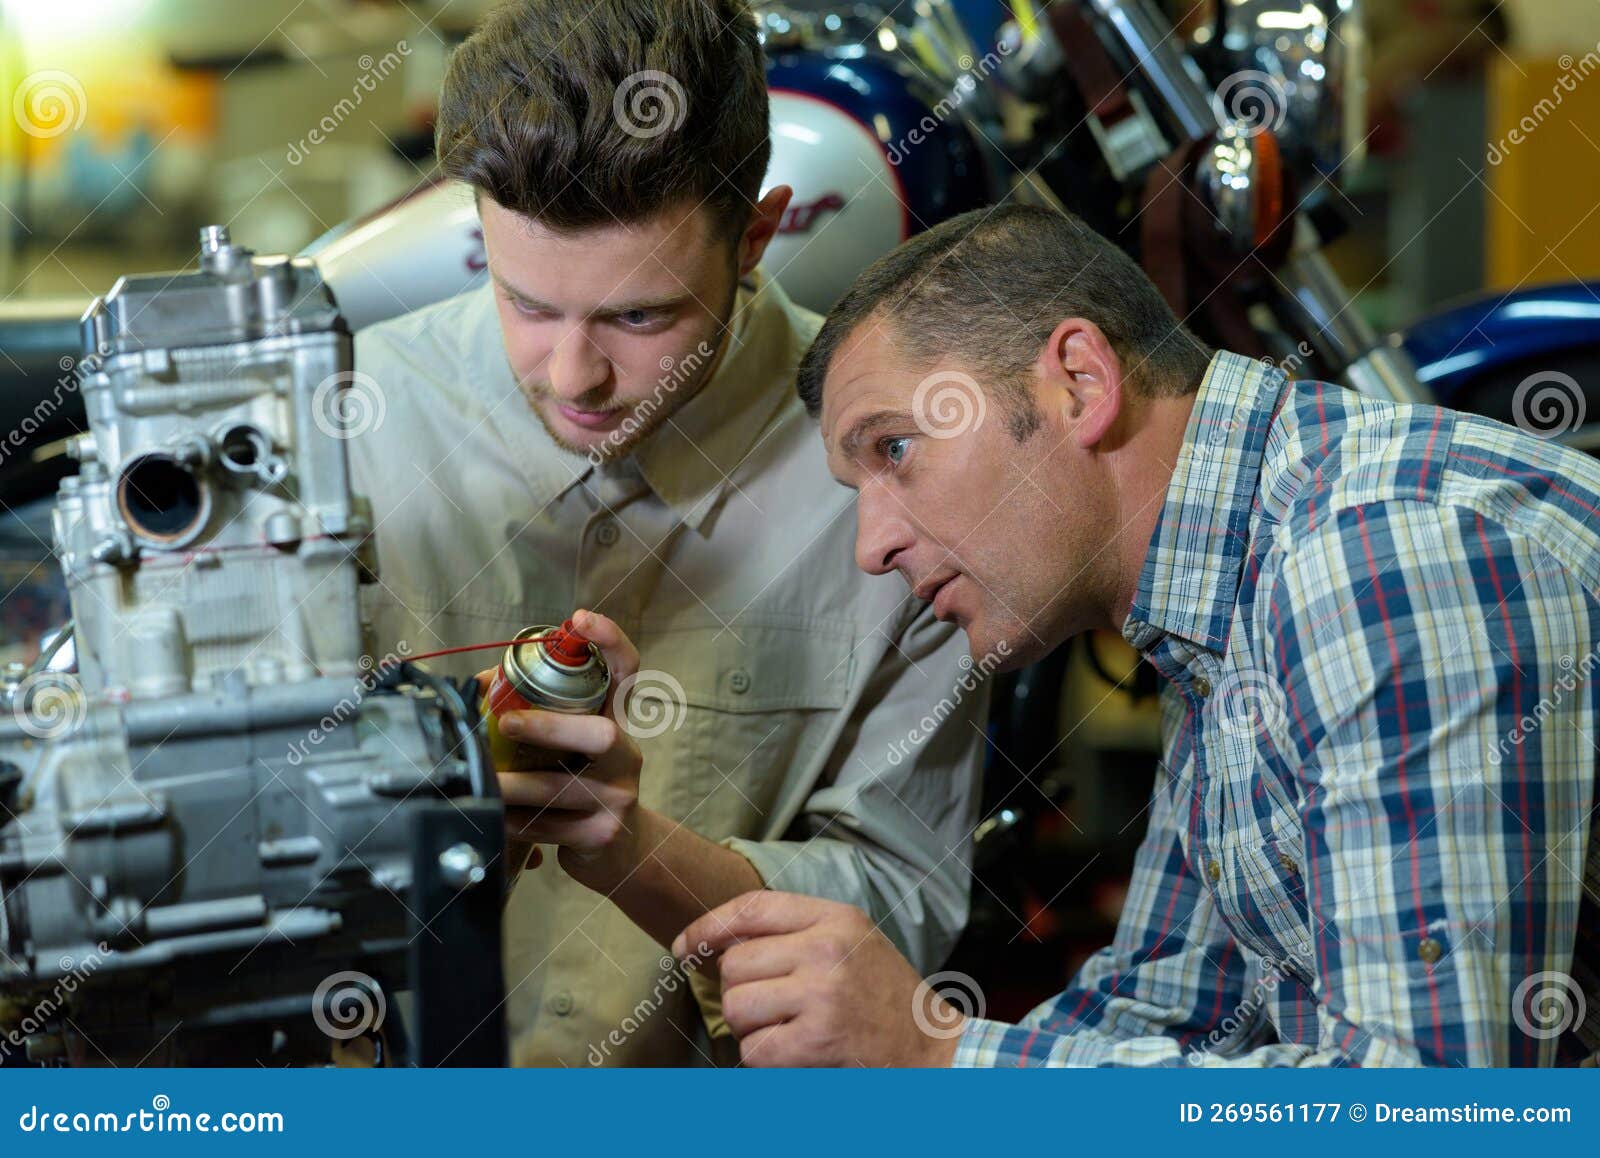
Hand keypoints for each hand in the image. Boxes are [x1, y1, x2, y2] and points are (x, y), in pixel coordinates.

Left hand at [481, 609, 645, 890]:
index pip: (626, 670)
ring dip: (514, 784)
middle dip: (549, 728)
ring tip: (487, 782)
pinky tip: (500, 817)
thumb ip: (537, 708)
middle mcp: (625, 754)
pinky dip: (514, 820)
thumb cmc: (581, 781)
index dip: (609, 640)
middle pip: (602, 735)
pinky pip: (547, 826)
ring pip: (561, 787)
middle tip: (507, 723)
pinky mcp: (601, 834)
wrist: (621, 851)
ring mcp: (618, 797)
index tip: (578, 620)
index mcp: (616, 720)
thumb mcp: (569, 742)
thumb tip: (485, 682)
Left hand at [672, 891, 964, 1066]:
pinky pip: (754, 1049)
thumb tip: (720, 941)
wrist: (932, 1048)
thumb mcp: (851, 942)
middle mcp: (826, 948)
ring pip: (736, 1006)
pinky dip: (764, 1059)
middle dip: (738, 992)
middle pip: (735, 964)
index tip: (685, 946)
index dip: (707, 926)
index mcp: (834, 917)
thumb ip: (796, 932)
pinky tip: (793, 1054)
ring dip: (749, 1027)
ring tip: (782, 1030)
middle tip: (768, 1008)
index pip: (751, 908)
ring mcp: (822, 994)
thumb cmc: (885, 997)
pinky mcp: (817, 1040)